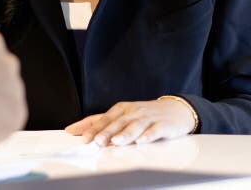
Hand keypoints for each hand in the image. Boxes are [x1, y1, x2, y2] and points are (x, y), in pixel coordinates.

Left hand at [65, 98, 195, 145]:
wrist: (176, 109)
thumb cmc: (145, 114)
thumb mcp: (121, 115)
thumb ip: (99, 122)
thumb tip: (74, 130)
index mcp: (121, 109)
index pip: (104, 119)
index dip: (93, 128)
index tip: (83, 138)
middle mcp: (132, 112)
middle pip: (117, 123)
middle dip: (106, 132)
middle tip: (96, 141)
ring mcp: (148, 118)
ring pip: (135, 126)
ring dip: (125, 134)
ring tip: (116, 142)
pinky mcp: (162, 125)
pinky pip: (154, 130)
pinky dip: (148, 135)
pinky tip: (142, 140)